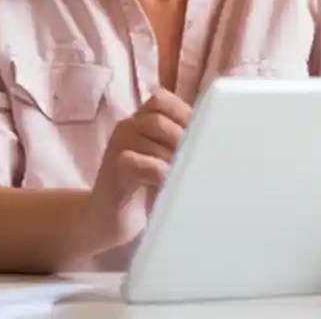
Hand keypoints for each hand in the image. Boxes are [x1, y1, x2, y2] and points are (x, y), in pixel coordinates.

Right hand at [83, 88, 191, 251]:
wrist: (105, 221)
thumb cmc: (142, 190)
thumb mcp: (163, 162)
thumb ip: (179, 145)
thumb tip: (214, 138)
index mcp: (139, 121)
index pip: (161, 100)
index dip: (184, 113)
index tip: (202, 134)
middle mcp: (125, 128)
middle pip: (159, 118)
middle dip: (183, 139)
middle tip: (196, 161)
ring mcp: (117, 147)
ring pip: (153, 142)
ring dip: (175, 160)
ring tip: (185, 177)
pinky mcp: (113, 170)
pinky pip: (142, 164)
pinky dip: (161, 173)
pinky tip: (169, 186)